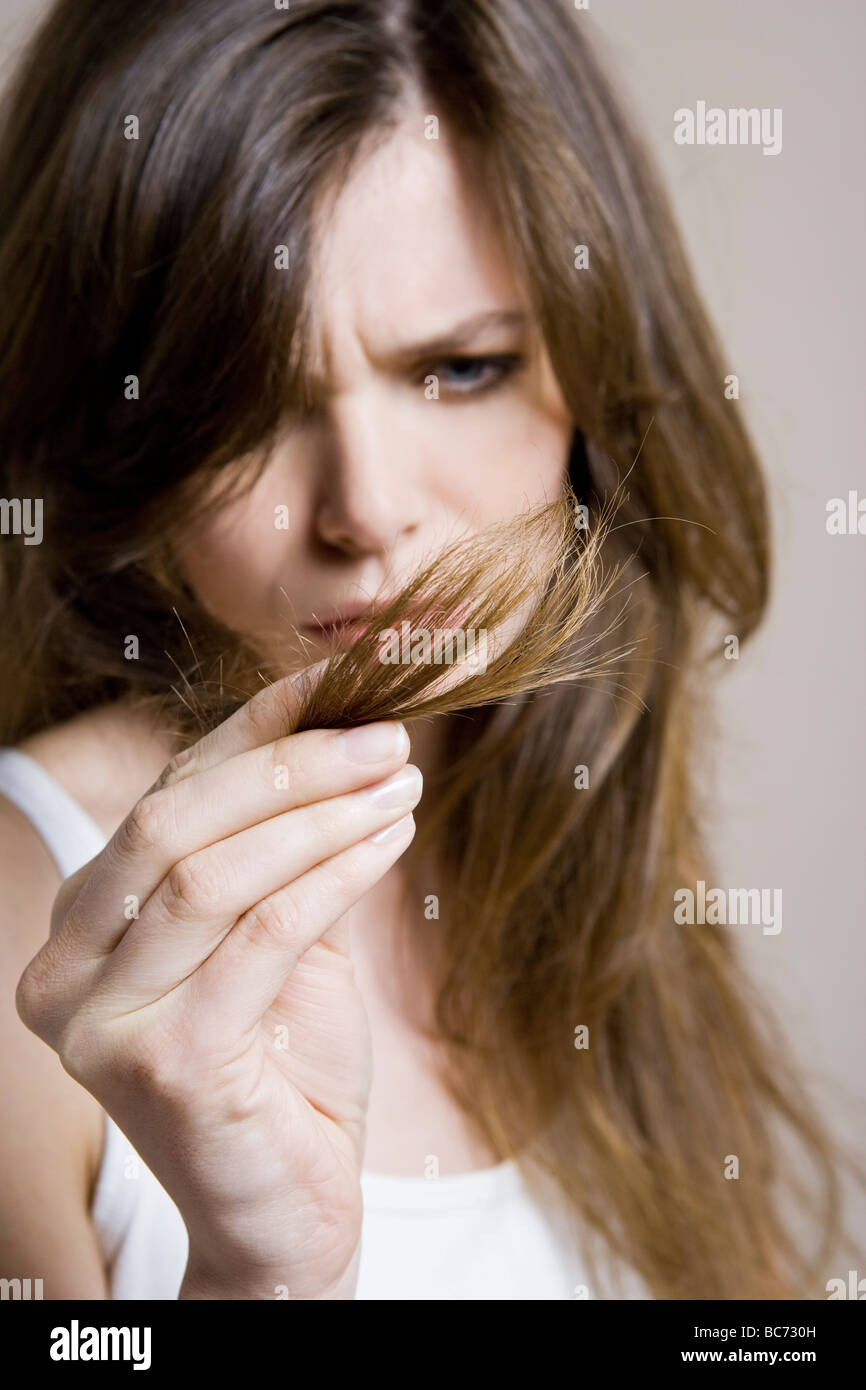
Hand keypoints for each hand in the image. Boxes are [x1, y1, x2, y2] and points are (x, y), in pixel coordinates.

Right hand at [16, 671, 421, 1298]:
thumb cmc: (283, 1070)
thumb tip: (341, 732)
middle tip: (385, 738)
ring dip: (323, 815)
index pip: (167, 797)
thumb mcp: (279, 940)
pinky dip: (335, 873)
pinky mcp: (162, 1065)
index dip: (252, 730)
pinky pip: (261, 936)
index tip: (335, 684)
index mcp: (84, 926)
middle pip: (174, 823)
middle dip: (291, 768)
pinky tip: (391, 840)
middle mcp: (68, 969)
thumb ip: (284, 851)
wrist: (285, 1214)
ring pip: (215, 874)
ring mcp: (102, 1023)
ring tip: (401, 782)